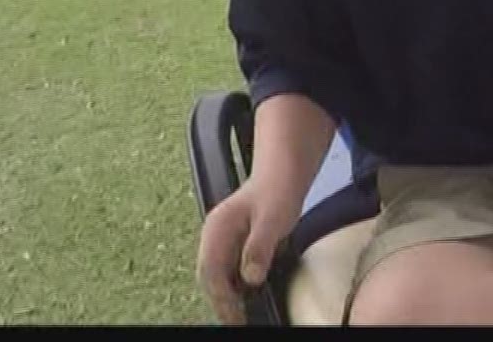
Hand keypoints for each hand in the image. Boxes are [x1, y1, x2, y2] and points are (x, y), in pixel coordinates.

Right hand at [195, 178, 299, 325]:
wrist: (283, 173)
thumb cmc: (278, 191)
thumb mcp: (273, 219)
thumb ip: (259, 247)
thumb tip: (250, 277)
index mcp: (217, 229)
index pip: (210, 270)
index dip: (221, 295)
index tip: (235, 313)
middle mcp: (213, 235)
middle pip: (209, 276)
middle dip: (221, 301)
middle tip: (237, 320)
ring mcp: (220, 239)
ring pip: (215, 275)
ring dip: (225, 295)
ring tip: (239, 314)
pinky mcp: (231, 243)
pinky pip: (226, 270)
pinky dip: (232, 285)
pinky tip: (244, 296)